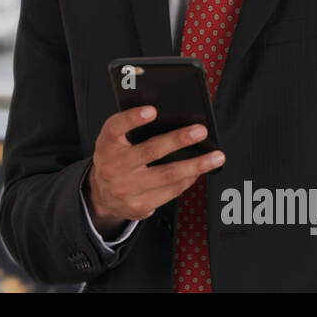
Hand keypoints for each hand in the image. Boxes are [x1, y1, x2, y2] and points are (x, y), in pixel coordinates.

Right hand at [85, 105, 224, 236]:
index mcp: (106, 145)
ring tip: (215, 157)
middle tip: (200, 131)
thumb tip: (170, 118)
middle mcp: (113, 167)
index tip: (152, 110)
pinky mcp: (139, 205)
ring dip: (195, 165)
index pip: (115, 127)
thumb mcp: (114, 141)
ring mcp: (126, 189)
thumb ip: (131, 129)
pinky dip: (188, 180)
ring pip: (167, 175)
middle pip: (150, 151)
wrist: (102, 195)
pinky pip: (170, 192)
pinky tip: (198, 172)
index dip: (133, 118)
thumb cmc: (114, 159)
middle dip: (178, 140)